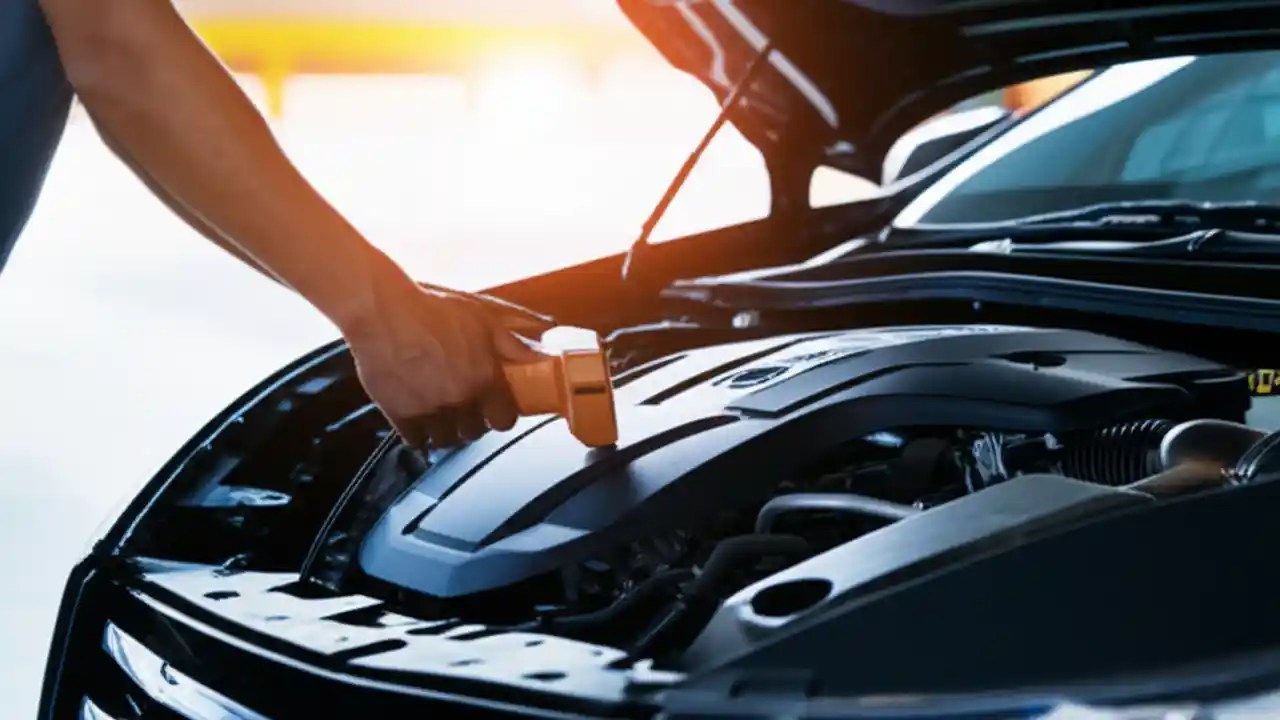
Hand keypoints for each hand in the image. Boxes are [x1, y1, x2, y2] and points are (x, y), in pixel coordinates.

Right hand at [341, 279, 553, 448]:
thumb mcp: (483, 318)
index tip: (496, 409)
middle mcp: (460, 399)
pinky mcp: (401, 414)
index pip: (505, 420)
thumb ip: (515, 341)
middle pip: (475, 431)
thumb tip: (544, 351)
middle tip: (466, 405)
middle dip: (474, 420)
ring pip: (447, 440)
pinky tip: (422, 420)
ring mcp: (430, 410)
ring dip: (449, 430)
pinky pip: (417, 441)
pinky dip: (421, 435)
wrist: (383, 310)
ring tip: (445, 413)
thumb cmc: (433, 308)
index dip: (502, 415)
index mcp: (484, 378)